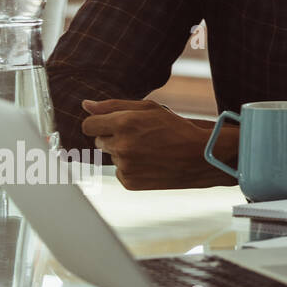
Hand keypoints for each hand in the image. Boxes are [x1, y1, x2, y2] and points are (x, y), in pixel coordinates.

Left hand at [81, 98, 223, 189]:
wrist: (200, 157)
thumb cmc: (177, 129)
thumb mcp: (150, 109)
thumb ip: (114, 105)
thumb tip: (85, 104)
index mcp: (124, 123)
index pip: (89, 124)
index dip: (99, 123)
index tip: (112, 125)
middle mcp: (120, 145)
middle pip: (98, 141)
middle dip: (113, 138)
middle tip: (139, 137)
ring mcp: (123, 165)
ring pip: (111, 156)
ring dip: (124, 153)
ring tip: (150, 150)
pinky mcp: (128, 181)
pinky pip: (119, 171)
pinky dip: (131, 168)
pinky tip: (150, 163)